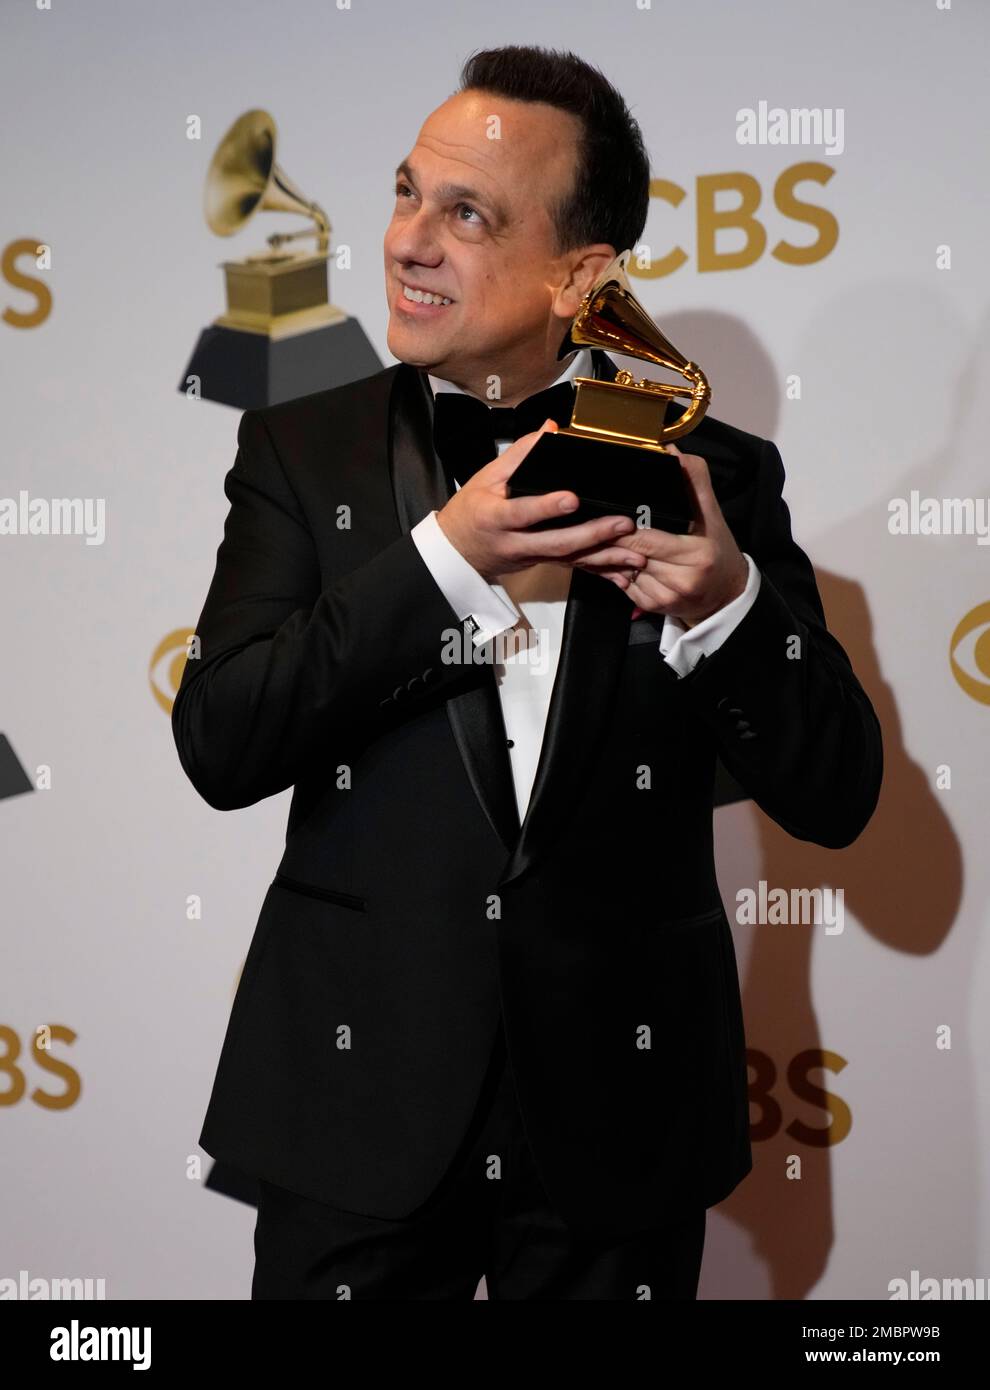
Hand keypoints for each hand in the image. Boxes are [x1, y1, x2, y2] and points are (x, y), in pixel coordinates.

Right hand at [436, 419, 646, 581]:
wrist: (458, 551)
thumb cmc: (471, 510)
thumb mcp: (486, 477)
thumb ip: (520, 453)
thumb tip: (550, 428)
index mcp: (497, 517)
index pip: (524, 512)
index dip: (547, 507)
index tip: (571, 499)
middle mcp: (516, 542)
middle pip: (557, 543)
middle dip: (592, 535)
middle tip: (622, 524)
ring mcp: (532, 557)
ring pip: (571, 559)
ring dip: (605, 558)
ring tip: (635, 555)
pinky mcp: (543, 564)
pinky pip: (574, 568)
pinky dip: (600, 570)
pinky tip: (623, 572)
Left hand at [567, 444, 747, 627]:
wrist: (726, 595)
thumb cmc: (717, 549)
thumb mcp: (712, 514)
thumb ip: (694, 480)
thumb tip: (672, 451)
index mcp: (697, 554)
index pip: (647, 539)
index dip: (623, 527)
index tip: (607, 512)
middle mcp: (681, 579)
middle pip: (631, 555)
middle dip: (611, 539)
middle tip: (591, 522)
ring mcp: (666, 597)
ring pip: (624, 571)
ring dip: (609, 556)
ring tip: (595, 538)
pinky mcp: (654, 607)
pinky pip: (626, 586)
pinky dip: (617, 571)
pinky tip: (610, 558)